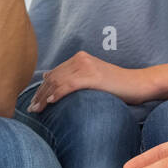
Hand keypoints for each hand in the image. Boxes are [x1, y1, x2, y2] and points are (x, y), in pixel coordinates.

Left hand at [27, 50, 153, 111]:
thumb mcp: (91, 76)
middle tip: (30, 109)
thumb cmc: (116, 85)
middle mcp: (81, 59)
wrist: (137, 84)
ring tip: (36, 110)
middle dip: (39, 94)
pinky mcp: (92, 76)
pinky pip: (69, 85)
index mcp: (79, 58)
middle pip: (53, 77)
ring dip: (44, 97)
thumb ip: (71, 75)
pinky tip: (50, 102)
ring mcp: (86, 66)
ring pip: (58, 81)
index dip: (41, 88)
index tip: (33, 102)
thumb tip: (47, 76)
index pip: (54, 73)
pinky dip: (57, 94)